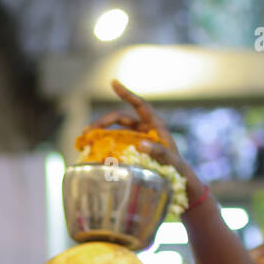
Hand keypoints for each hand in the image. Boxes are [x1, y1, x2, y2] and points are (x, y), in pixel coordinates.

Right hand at [88, 79, 202, 197]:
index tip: (113, 83)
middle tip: (87, 131)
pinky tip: (93, 152)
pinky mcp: (131, 150)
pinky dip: (105, 146)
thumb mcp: (170, 159)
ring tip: (86, 140)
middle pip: (120, 118)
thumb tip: (140, 145)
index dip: (126, 94)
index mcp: (155, 124)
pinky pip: (116, 144)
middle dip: (103, 122)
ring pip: (115, 130)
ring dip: (100, 133)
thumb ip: (158, 151)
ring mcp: (136, 138)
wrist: (178, 180)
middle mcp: (144, 128)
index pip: (139, 105)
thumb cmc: (176, 168)